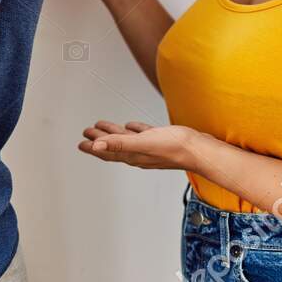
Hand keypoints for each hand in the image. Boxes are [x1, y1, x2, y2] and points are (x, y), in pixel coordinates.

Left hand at [77, 119, 203, 170]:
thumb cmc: (175, 147)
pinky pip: (143, 136)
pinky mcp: (161, 142)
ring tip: (104, 127)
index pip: (106, 152)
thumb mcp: (142, 142)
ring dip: (114, 134)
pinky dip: (134, 131)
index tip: (81, 144)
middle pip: (114, 147)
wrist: (200, 149)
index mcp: (132, 155)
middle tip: (87, 132)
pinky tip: (132, 126)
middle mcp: (139, 154)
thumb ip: (119, 143)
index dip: (92, 148)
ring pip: (127, 141)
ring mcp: (151, 149)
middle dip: (100, 140)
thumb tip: (96, 146)